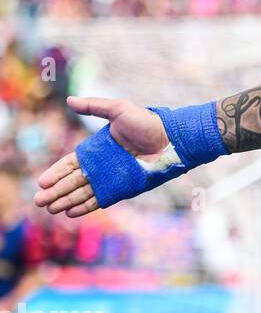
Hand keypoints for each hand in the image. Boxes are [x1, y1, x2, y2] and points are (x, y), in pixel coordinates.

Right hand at [34, 97, 168, 217]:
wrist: (170, 138)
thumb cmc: (145, 122)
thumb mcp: (117, 109)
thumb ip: (94, 106)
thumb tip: (69, 100)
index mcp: (96, 149)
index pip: (70, 164)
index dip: (56, 173)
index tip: (42, 183)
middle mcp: (101, 165)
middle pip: (73, 181)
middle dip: (56, 191)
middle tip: (39, 202)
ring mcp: (112, 177)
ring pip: (83, 192)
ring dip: (66, 201)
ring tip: (50, 209)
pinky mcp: (123, 186)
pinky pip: (101, 198)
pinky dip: (87, 205)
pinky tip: (72, 212)